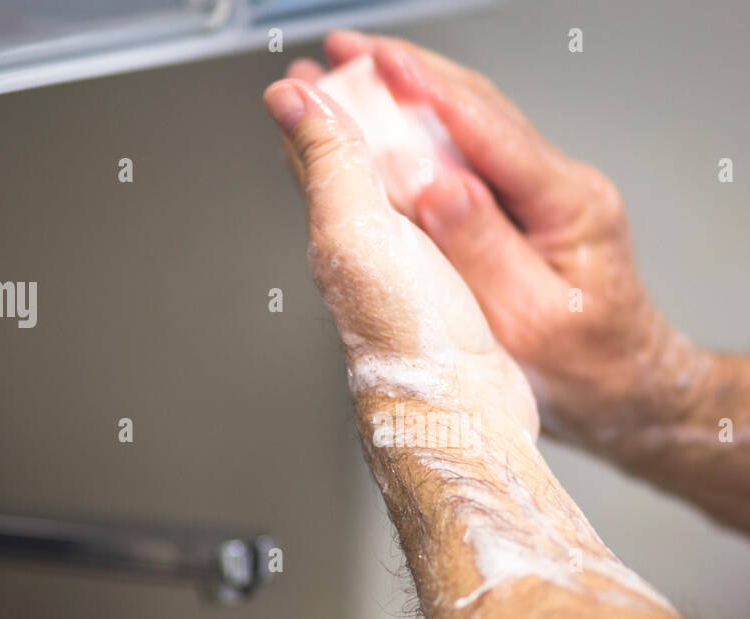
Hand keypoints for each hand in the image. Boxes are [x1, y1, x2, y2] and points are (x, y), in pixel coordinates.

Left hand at [261, 76, 538, 440]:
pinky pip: (438, 234)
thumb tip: (289, 101)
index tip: (311, 74)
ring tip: (397, 131)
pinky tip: (450, 199)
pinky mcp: (453, 297)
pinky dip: (439, 202)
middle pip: (349, 179)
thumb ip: (329, 164)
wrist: (460, 413)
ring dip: (394, 164)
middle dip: (347, 132)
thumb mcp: (359, 233)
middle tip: (350, 91)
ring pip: (393, 205)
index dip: (310, 110)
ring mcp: (407, 279)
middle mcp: (365, 257)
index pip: (311, 157)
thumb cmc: (407, 342)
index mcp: (337, 233)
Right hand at [310, 32, 708, 434]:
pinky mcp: (525, 214)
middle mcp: (560, 187)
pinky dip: (421, 140)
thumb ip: (484, 250)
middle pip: (477, 110)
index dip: (429, 92)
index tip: (380, 64)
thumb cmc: (590, 369)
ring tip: (353, 76)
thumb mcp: (533, 320)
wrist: (625, 394)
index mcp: (570, 205)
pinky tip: (387, 130)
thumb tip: (435, 190)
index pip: (489, 130)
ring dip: (409, 98)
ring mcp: (544, 197)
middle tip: (344, 55)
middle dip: (407, 75)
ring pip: (470, 128)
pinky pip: (468, 162)